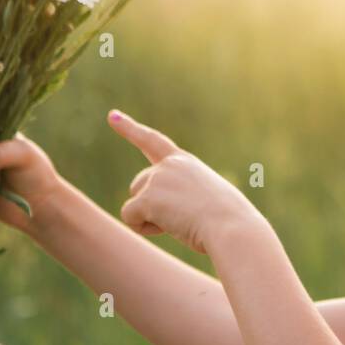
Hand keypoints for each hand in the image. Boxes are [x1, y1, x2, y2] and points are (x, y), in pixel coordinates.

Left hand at [108, 109, 264, 254]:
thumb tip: (166, 210)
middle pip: (139, 185)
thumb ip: (185, 195)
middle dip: (150, 205)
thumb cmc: (228, 222)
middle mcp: (169, 165)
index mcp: (185, 162)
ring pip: (134, 203)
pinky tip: (170, 228)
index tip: (112, 116)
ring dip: (150, 218)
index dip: (130, 128)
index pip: (153, 141)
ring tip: (181, 222)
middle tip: (183, 217)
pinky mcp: (148, 197)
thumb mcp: (209, 199)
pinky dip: (144, 228)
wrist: (232, 228)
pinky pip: (130, 217)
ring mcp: (158, 178)